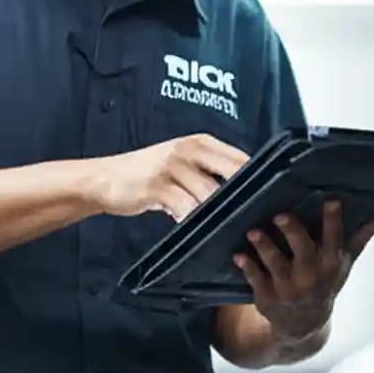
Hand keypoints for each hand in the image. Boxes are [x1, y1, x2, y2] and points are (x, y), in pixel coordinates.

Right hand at [93, 134, 246, 219]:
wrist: (104, 178)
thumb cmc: (147, 174)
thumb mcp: (180, 164)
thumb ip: (207, 173)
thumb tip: (243, 193)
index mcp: (200, 142)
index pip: (240, 157)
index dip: (258, 179)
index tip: (269, 199)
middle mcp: (189, 149)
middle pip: (232, 172)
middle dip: (245, 197)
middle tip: (256, 219)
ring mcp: (173, 166)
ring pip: (210, 192)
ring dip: (221, 213)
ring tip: (230, 229)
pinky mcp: (157, 186)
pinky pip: (185, 207)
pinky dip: (194, 220)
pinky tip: (196, 230)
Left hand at [233, 200, 373, 340]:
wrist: (304, 324)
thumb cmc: (327, 277)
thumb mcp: (349, 256)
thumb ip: (370, 227)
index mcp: (332, 261)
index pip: (335, 238)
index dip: (333, 221)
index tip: (330, 201)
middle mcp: (312, 275)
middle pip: (304, 251)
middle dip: (293, 233)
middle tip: (280, 215)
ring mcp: (289, 287)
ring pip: (276, 265)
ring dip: (265, 247)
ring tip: (253, 231)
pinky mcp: (266, 296)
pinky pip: (255, 280)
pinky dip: (247, 267)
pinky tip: (237, 254)